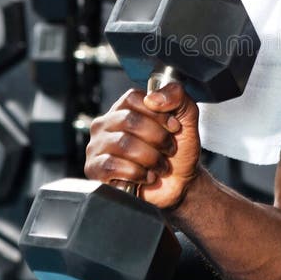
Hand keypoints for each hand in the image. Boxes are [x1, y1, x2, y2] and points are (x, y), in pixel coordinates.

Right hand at [84, 83, 201, 209]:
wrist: (179, 184)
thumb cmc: (178, 151)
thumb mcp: (186, 118)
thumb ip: (176, 95)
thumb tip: (154, 97)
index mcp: (123, 108)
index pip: (132, 98)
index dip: (158, 113)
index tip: (174, 127)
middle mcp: (106, 125)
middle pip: (129, 121)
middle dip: (158, 138)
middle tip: (169, 149)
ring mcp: (97, 147)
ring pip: (123, 144)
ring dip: (151, 158)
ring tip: (159, 166)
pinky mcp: (95, 170)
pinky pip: (112, 166)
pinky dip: (137, 173)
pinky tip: (145, 176)